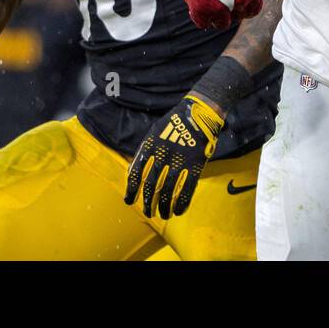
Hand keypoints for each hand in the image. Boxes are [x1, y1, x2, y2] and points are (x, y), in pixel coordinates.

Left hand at [124, 93, 222, 218]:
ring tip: (163, 215)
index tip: (129, 201)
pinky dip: (182, 202)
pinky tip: (179, 211)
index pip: (136, 172)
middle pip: (151, 185)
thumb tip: (133, 171)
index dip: (131, 189)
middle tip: (148, 212)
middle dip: (148, 202)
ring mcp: (180, 160)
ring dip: (165, 206)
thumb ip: (145, 151)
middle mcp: (162, 155)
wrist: (199, 112)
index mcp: (150, 146)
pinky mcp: (195, 164)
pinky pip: (187, 188)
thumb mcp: (154, 132)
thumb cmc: (175, 122)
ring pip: (168, 190)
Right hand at [176, 0, 263, 29]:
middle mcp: (239, 3)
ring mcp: (220, 8)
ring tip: (210, 8)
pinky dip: (202, 19)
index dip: (245, 9)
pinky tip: (200, 10)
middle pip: (236, 17)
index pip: (252, 11)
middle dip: (231, 11)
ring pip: (220, 24)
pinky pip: (203, 23)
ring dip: (216, 17)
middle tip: (221, 3)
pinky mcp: (201, 9)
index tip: (237, 5)